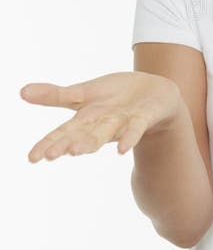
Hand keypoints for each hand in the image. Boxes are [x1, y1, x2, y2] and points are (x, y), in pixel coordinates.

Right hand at [20, 71, 181, 162]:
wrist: (154, 93)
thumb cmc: (115, 97)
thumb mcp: (83, 93)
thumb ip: (56, 95)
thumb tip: (21, 92)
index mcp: (85, 120)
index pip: (62, 133)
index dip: (48, 144)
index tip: (32, 158)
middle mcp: (101, 125)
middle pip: (82, 136)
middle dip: (67, 145)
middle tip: (51, 156)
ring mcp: (122, 122)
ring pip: (105, 133)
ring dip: (91, 142)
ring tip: (76, 151)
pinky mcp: (143, 117)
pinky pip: (135, 128)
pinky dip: (129, 137)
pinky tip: (122, 150)